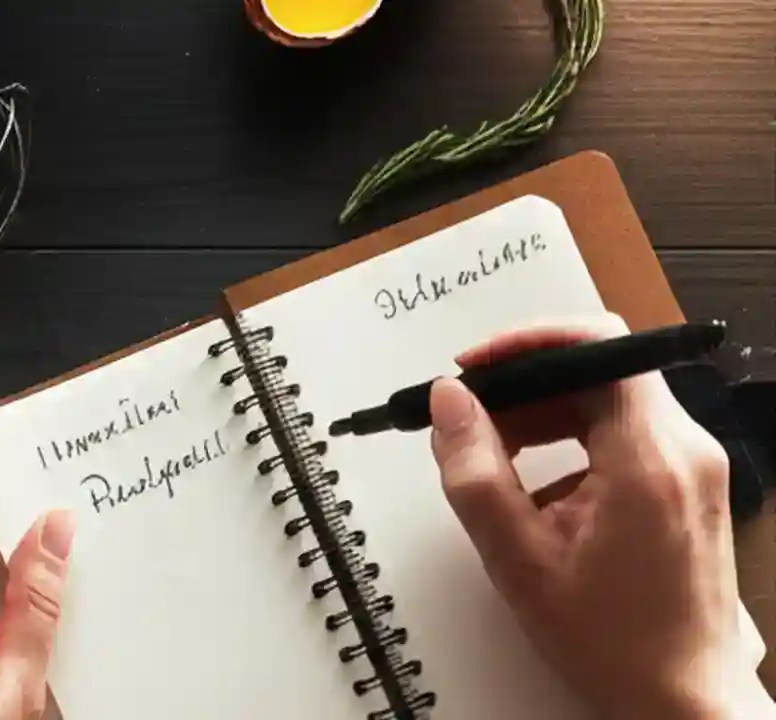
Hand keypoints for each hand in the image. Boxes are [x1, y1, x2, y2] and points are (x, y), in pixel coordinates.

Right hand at [429, 314, 772, 719]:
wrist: (681, 698)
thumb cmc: (615, 642)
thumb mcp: (518, 558)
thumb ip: (474, 471)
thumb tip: (449, 403)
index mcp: (649, 458)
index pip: (599, 344)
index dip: (528, 341)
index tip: (479, 367)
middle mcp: (684, 449)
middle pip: (597, 371)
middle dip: (524, 386)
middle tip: (471, 420)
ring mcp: (693, 465)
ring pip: (608, 400)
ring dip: (544, 414)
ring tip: (495, 458)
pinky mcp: (687, 483)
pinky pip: (623, 433)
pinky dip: (571, 443)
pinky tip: (536, 493)